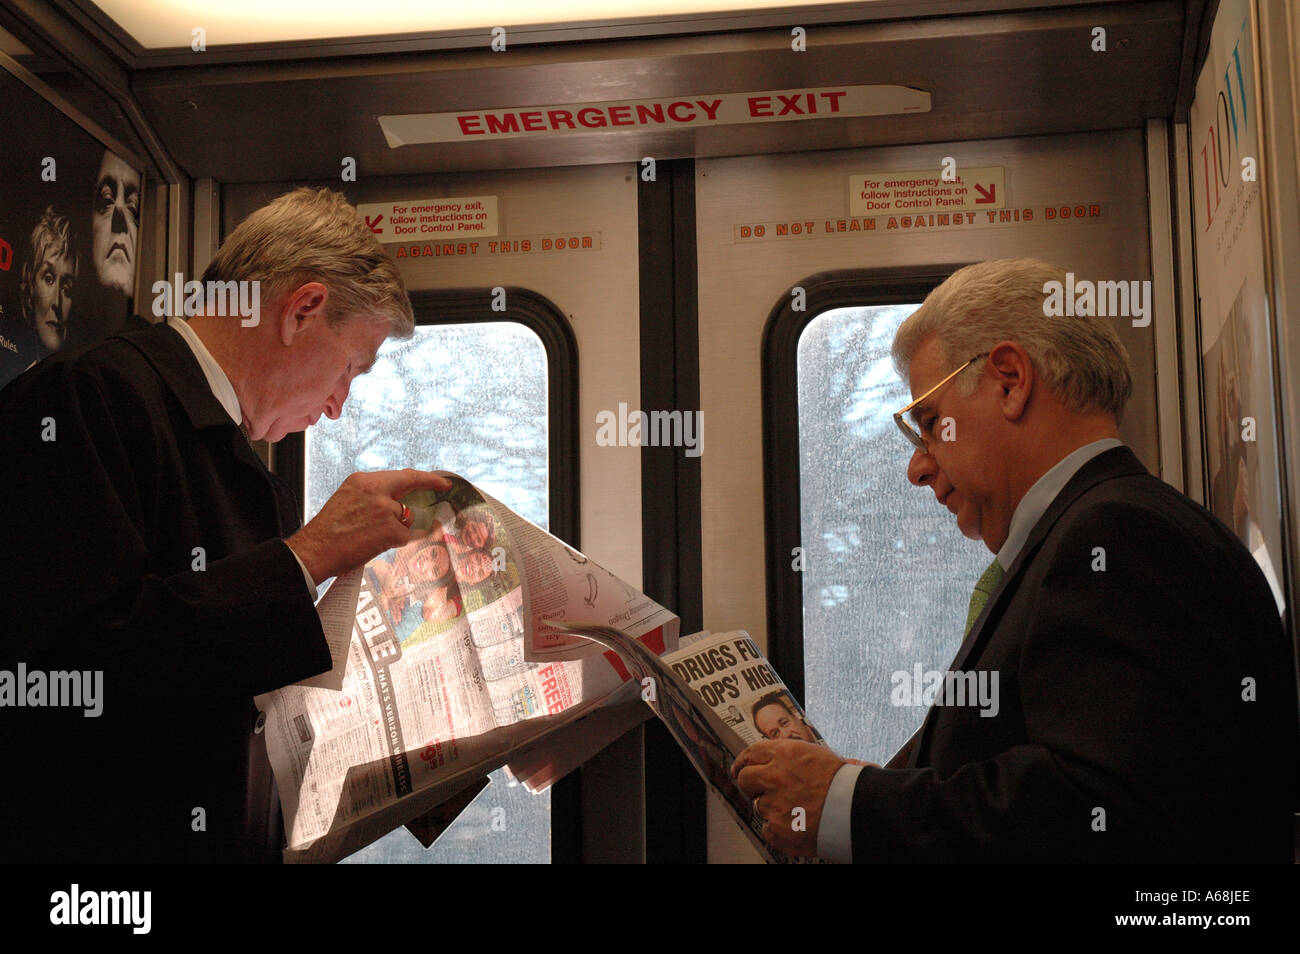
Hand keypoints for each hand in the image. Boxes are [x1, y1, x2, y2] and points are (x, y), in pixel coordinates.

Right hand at [286, 469, 451, 582]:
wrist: (316, 551)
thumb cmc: (328, 531)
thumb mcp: (348, 499)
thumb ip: (372, 495)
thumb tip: (398, 501)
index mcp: (363, 481)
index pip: (399, 475)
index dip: (422, 477)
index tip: (439, 479)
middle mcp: (376, 490)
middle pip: (410, 483)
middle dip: (430, 483)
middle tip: (444, 487)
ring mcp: (386, 510)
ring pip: (406, 516)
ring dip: (397, 527)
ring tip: (371, 536)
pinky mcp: (391, 530)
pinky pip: (407, 535)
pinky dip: (398, 541)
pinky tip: (378, 545)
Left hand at [731, 740, 846, 856]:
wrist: (856, 809)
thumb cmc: (843, 783)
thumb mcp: (817, 756)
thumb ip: (790, 755)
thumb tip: (773, 756)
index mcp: (784, 754)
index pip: (751, 753)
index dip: (743, 761)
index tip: (740, 767)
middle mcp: (774, 776)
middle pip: (745, 778)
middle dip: (751, 785)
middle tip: (762, 791)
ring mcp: (774, 804)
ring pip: (758, 806)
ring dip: (771, 809)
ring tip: (795, 810)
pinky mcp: (777, 828)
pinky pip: (767, 830)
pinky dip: (778, 831)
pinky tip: (795, 826)